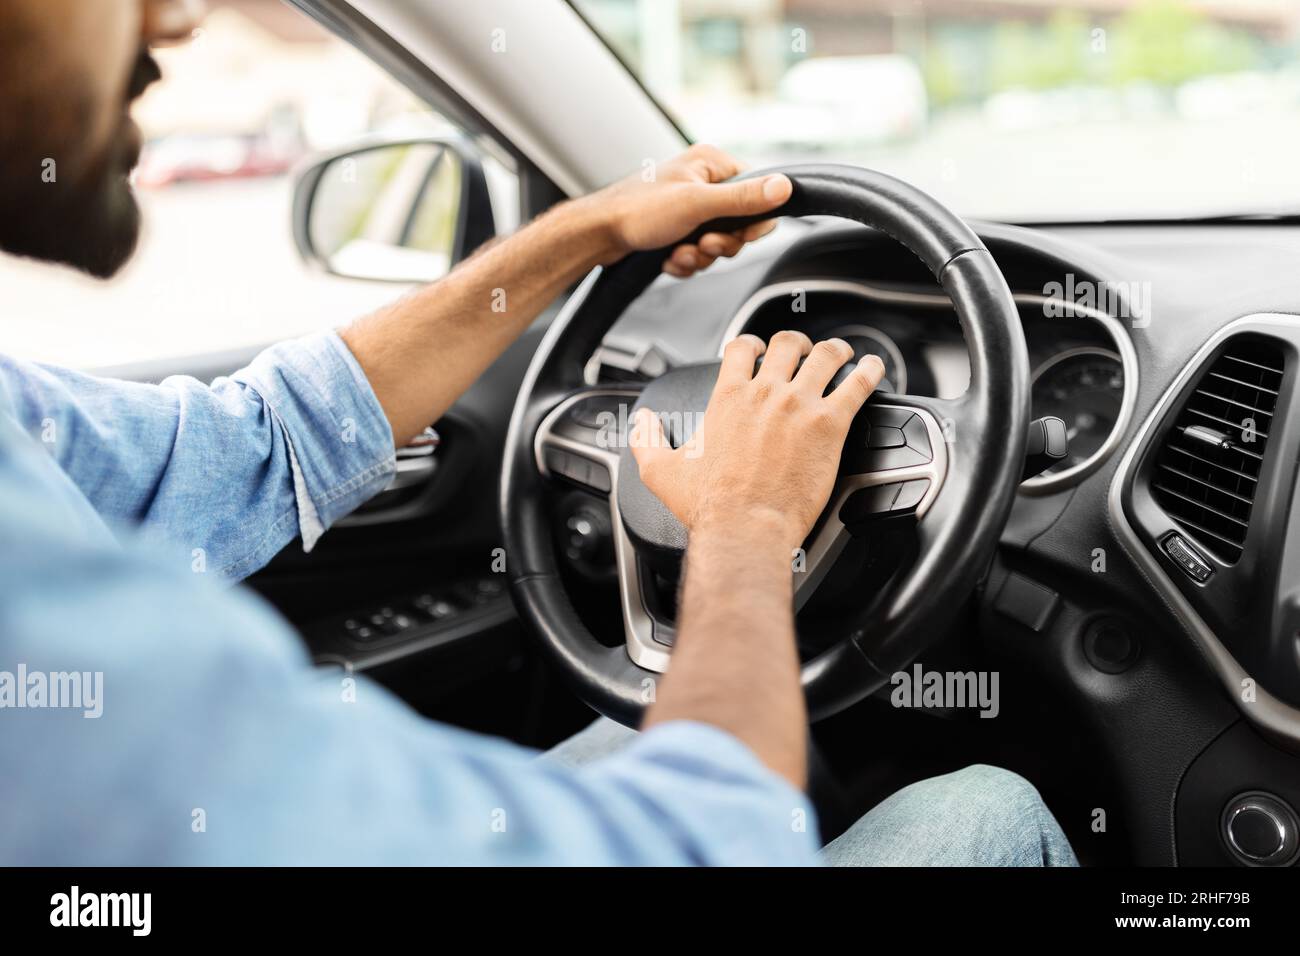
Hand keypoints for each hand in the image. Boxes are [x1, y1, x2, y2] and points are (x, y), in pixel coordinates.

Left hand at [583, 144, 792, 276]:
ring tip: (678, 253)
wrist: (597, 235)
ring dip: (700, 256)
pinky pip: (697, 252)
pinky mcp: (676, 229)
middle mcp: (701, 182)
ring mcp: (688, 207)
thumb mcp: (698, 204)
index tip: (740, 235)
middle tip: (701, 244)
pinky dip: (685, 261)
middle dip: (720, 244)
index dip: (752, 221)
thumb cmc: (637, 210)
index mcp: (711, 164)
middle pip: (739, 224)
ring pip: (717, 242)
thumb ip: (743, 199)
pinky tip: (669, 259)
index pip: (757, 191)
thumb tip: (785, 187)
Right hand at [630, 332, 886, 549]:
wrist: (744, 528)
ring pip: (826, 355)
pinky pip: (857, 384)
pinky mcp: (829, 424)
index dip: (753, 343)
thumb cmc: (708, 506)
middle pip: (788, 344)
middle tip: (805, 354)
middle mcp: (766, 392)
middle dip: (798, 344)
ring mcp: (800, 405)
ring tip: (844, 354)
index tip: (760, 350)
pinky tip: (874, 368)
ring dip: (836, 350)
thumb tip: (641, 421)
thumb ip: (647, 440)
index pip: (743, 348)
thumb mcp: (661, 471)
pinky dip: (869, 370)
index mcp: (728, 397)